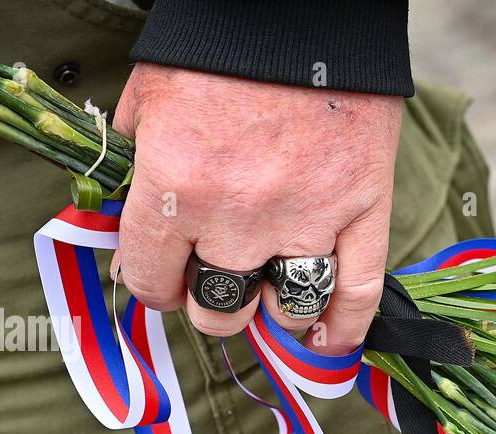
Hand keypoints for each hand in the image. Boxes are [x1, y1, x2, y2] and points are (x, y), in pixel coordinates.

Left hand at [112, 63, 402, 354]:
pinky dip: (343, 326)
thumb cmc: (217, 45)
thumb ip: (137, 164)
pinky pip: (355, 293)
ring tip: (268, 289)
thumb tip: (134, 222)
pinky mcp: (361, 210)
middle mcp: (237, 218)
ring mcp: (306, 219)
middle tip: (215, 281)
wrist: (298, 4)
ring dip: (270, 310)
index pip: (152, 280)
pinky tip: (325, 338)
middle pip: (218, 307)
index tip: (163, 279)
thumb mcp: (148, 96)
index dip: (153, 285)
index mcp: (176, 187)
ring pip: (283, 309)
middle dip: (210, 301)